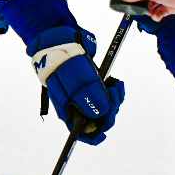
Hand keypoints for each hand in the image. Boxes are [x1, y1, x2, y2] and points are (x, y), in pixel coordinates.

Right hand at [27, 27, 125, 143]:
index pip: (80, 132)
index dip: (93, 135)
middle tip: (114, 94)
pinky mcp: (94, 84)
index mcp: (68, 110)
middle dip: (110, 111)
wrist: (59, 39)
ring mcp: (85, 94)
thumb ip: (89, 100)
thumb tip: (103, 116)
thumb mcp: (76, 81)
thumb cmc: (63, 62)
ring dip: (115, 99)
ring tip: (116, 85)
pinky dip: (115, 90)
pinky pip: (109, 95)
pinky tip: (115, 82)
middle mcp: (77, 105)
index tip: (103, 131)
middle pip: (98, 120)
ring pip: (106, 107)